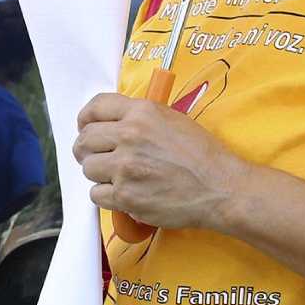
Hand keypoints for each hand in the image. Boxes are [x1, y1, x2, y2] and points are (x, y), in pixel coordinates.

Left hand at [73, 92, 238, 231]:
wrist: (220, 188)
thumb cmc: (202, 155)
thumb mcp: (172, 119)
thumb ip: (140, 118)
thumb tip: (112, 123)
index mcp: (141, 112)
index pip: (95, 107)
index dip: (85, 119)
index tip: (85, 128)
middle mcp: (129, 136)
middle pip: (84, 140)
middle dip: (86, 150)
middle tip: (97, 157)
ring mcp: (125, 167)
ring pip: (88, 168)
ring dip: (99, 174)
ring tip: (118, 178)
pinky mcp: (125, 195)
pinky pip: (96, 195)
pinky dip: (107, 197)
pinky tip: (124, 194)